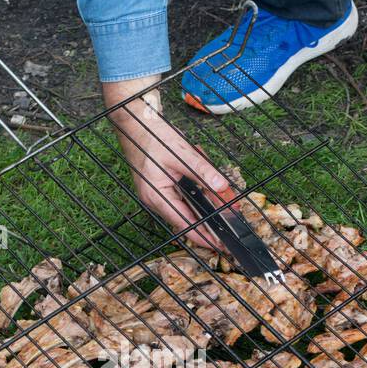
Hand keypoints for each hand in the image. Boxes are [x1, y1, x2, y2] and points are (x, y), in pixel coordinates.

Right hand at [102, 77, 235, 252]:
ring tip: (225, 202)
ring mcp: (158, 193)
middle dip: (209, 219)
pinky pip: (183, 195)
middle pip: (187, 217)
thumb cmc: (153, 137)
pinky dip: (197, 193)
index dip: (202, 236)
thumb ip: (201, 170)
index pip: (183, 223)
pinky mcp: (162, 186)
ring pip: (187, 205)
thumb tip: (220, 185)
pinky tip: (209, 187)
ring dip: (205, 203)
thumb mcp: (181, 153)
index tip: (218, 244)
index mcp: (156, 196)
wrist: (136, 123)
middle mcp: (156, 199)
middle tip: (230, 223)